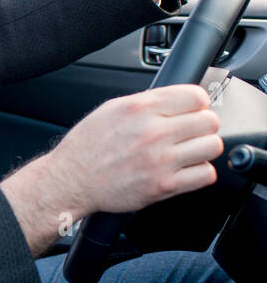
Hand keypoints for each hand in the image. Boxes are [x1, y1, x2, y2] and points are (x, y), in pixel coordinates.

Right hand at [45, 84, 222, 216]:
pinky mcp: (164, 185)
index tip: (191, 111)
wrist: (70, 180)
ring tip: (187, 151)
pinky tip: (184, 169)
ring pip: (212, 146)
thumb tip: (179, 99)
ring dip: (203, 149)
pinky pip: (206, 174)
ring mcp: (160, 161)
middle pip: (210, 121)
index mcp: (140, 109)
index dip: (196, 104)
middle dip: (202, 126)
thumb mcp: (111, 109)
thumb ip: (148, 102)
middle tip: (189, 133)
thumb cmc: (87, 147)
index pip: (196, 96)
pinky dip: (199, 172)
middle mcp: (152, 132)